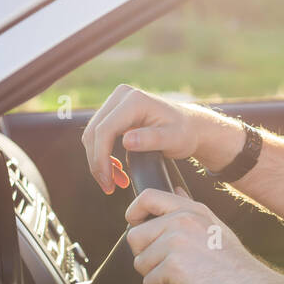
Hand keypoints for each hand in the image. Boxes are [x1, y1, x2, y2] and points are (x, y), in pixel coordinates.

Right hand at [80, 84, 209, 194]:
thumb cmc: (185, 133)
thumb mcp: (174, 139)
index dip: (101, 158)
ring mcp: (116, 102)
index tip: (108, 182)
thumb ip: (152, 139)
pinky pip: (99, 134)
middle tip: (109, 187)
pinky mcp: (114, 111)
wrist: (190, 127)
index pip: (105, 130)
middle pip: (94, 132)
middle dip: (97, 162)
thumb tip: (127, 141)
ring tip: (115, 182)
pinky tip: (116, 170)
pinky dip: (102, 154)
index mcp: (134, 100)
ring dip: (99, 160)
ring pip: (93, 135)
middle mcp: (122, 95)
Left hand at [125, 185, 273, 283]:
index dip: (134, 212)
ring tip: (182, 282)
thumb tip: (175, 191)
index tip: (136, 226)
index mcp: (192, 209)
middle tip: (169, 268)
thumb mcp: (215, 226)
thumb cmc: (236, 266)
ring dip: (156, 278)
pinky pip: (149, 283)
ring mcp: (176, 242)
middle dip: (146, 257)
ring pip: (140, 262)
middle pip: (135, 236)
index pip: (147, 197)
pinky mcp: (173, 266)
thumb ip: (190, 210)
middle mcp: (182, 220)